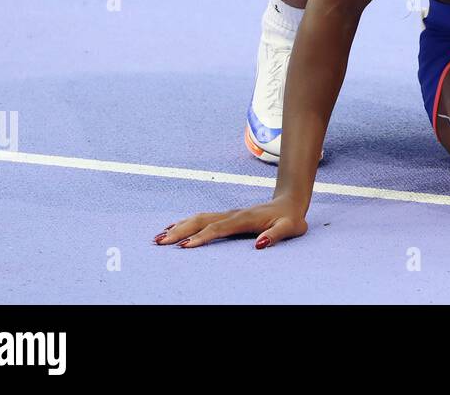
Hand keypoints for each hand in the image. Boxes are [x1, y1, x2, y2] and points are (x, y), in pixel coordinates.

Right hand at [155, 196, 308, 249]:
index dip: (202, 237)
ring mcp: (228, 214)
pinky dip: (185, 223)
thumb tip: (259, 245)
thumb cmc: (290, 218)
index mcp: (245, 219)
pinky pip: (201, 219)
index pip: (219, 228)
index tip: (185, 246)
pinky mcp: (225, 216)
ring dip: (178, 227)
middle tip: (161, 243)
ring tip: (158, 238)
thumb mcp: (290, 228)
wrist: (290, 202)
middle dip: (180, 231)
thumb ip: (276, 235)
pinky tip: (171, 228)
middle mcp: (232, 214)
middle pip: (201, 221)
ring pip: (198, 218)